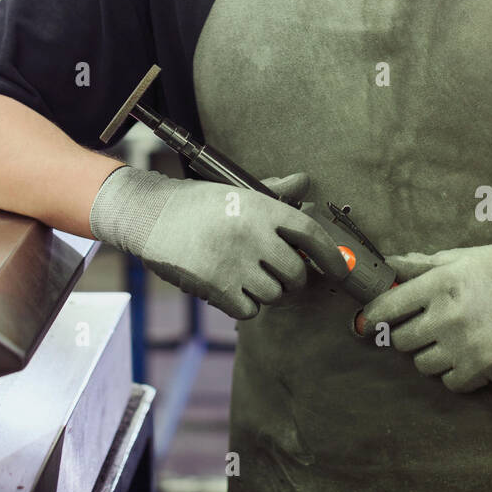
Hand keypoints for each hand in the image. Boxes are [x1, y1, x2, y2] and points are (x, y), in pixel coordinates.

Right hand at [90, 166, 349, 319]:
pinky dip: (244, 305)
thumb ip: (274, 192)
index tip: (341, 270)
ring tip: (244, 275)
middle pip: (296, 272)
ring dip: (266, 291)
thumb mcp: (236, 190)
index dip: (331, 255)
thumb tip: (304, 182)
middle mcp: (252, 235)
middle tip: (277, 273)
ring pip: (274, 294)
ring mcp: (235, 263)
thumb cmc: (196, 204)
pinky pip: (250, 310)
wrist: (149, 216)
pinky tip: (229, 288)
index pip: (310, 233)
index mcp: (260, 207)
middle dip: (292, 278)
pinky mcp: (218, 288)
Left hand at [354, 231, 491, 392]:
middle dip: (404, 333)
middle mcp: (448, 316)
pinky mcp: (482, 367)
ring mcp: (464, 345)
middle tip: (418, 325)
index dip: (373, 314)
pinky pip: (447, 381)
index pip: (389, 306)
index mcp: (439, 284)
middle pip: (400, 340)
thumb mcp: (456, 258)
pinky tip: (459, 355)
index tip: (369, 318)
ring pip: (421, 364)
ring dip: (426, 354)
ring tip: (442, 340)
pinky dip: (450, 372)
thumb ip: (419, 265)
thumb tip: (388, 264)